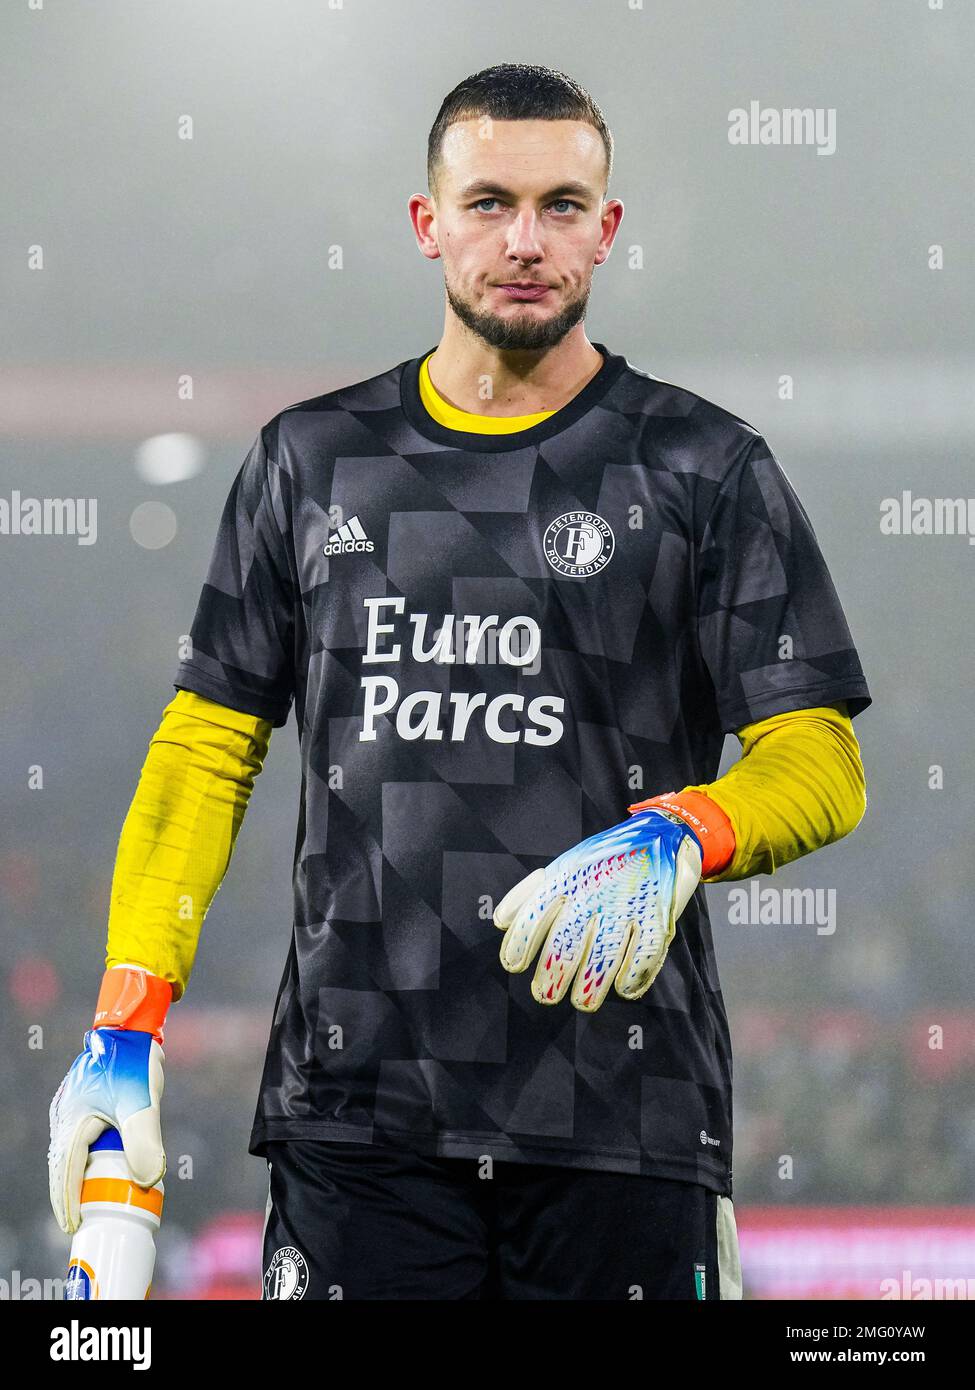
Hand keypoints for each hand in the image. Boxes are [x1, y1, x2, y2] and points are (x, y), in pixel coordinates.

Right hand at [48, 1027, 164, 1233]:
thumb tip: (148, 1180)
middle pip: (63, 1166)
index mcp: (72, 1121)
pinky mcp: (83, 1102)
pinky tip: (98, 1167)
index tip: (74, 1226)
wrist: (130, 1025)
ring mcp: (72, 1109)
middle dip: (68, 1195)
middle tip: (77, 1222)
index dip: (69, 1201)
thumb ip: (145, 1141)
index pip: (67, 1171)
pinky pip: (79, 1139)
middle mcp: (65, 1117)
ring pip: (69, 1153)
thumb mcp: (142, 1103)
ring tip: (86, 1201)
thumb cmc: (133, 1061)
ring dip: (76, 1177)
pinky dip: (84, 1159)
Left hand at [493, 807, 702, 1010]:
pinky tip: (623, 988)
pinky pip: (644, 952)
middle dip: (552, 976)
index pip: (535, 914)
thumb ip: (530, 893)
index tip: (514, 965)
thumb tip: (500, 921)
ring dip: (590, 985)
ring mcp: (626, 904)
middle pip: (567, 943)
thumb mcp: (563, 867)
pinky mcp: (657, 914)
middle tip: (545, 994)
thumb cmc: (603, 861)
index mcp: (566, 879)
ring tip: (581, 1001)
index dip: (521, 942)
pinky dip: (633, 975)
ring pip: (603, 954)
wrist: (661, 832)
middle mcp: (593, 892)